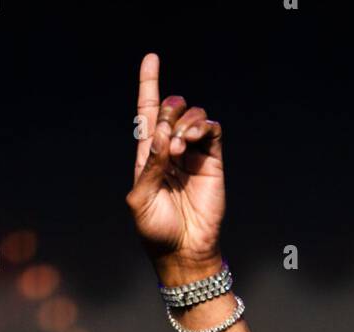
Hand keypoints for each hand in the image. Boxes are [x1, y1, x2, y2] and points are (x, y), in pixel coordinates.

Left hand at [126, 53, 224, 277]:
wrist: (184, 251)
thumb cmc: (157, 231)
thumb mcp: (141, 199)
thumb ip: (150, 165)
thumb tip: (164, 133)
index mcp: (149, 156)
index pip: (148, 113)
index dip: (149, 85)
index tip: (151, 58)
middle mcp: (171, 149)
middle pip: (171, 108)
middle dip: (168, 112)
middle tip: (168, 141)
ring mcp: (194, 153)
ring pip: (192, 114)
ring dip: (184, 122)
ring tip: (179, 149)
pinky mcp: (213, 159)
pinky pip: (211, 129)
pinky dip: (201, 126)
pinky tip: (191, 142)